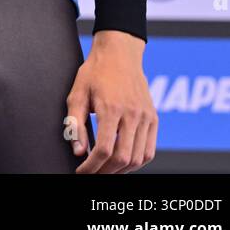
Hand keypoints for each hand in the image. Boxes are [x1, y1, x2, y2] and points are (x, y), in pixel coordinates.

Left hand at [66, 30, 156, 173]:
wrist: (120, 54)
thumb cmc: (95, 72)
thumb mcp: (77, 93)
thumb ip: (76, 124)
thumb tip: (78, 151)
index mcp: (112, 108)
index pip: (104, 149)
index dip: (92, 166)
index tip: (81, 172)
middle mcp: (133, 115)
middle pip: (123, 158)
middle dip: (105, 172)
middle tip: (91, 174)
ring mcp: (146, 117)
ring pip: (138, 158)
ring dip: (121, 171)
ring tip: (105, 171)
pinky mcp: (154, 118)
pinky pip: (149, 150)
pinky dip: (137, 162)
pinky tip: (122, 163)